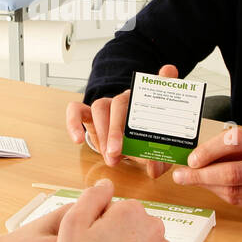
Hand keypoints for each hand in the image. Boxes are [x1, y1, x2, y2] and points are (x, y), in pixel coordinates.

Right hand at [65, 63, 180, 178]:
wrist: (126, 146)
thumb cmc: (143, 144)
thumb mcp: (157, 151)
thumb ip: (159, 159)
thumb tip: (154, 170)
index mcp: (146, 103)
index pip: (153, 88)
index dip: (161, 79)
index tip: (168, 72)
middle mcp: (125, 99)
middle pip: (119, 103)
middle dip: (117, 129)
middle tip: (117, 153)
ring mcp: (106, 106)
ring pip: (100, 107)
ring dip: (102, 133)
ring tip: (108, 157)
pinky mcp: (88, 114)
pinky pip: (76, 111)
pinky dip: (74, 123)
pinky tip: (77, 140)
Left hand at [171, 125, 241, 218]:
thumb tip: (205, 152)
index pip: (238, 140)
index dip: (210, 149)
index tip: (194, 157)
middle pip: (233, 173)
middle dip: (201, 175)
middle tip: (182, 174)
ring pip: (235, 192)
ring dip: (209, 187)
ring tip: (193, 180)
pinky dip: (224, 196)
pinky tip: (215, 189)